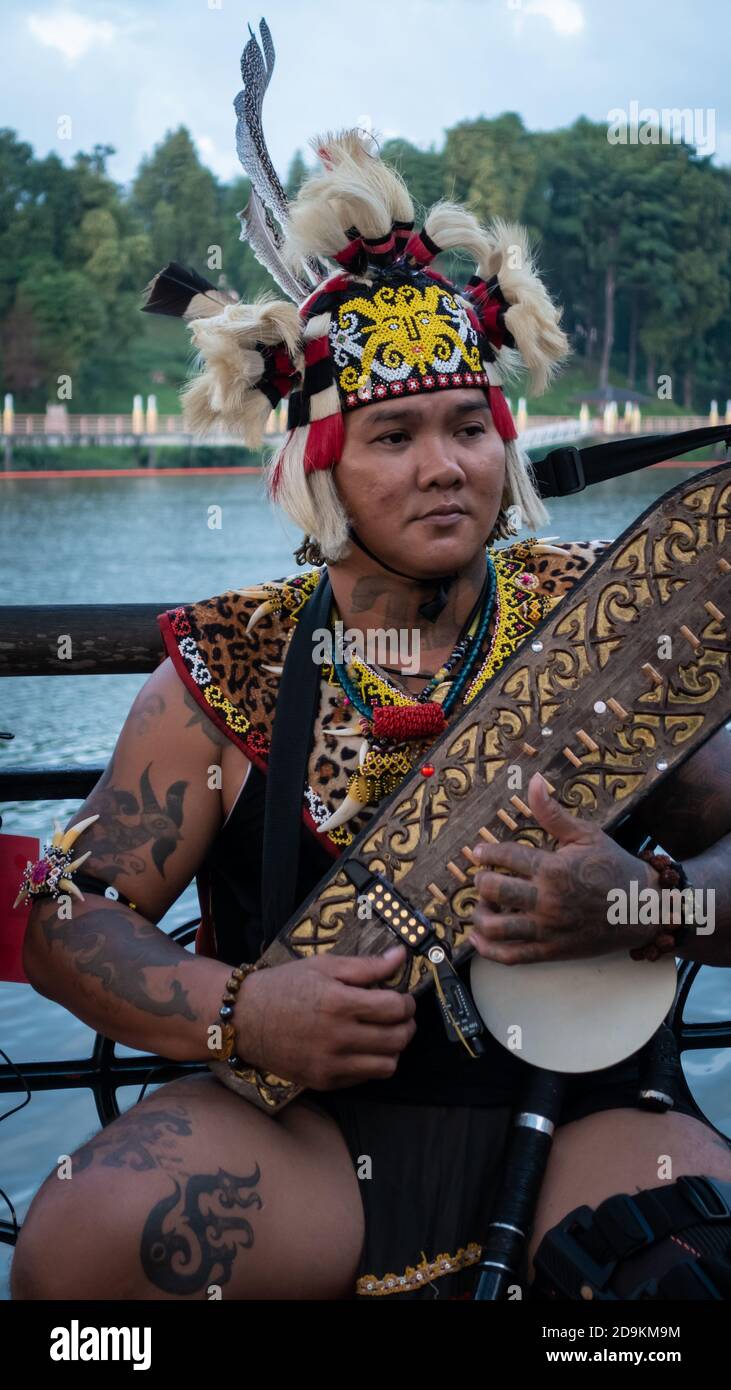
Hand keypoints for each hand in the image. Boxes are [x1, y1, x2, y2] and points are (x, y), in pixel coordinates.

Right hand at [233, 944, 416, 1089]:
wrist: (244, 1018)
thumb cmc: (284, 986)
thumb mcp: (324, 966)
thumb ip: (366, 965)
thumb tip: (401, 956)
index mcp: (339, 1003)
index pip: (395, 1009)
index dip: (407, 1002)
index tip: (403, 997)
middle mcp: (337, 1037)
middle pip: (397, 1039)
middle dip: (407, 1025)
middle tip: (399, 1015)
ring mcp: (330, 1064)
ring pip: (387, 1065)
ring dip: (393, 1048)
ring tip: (383, 1033)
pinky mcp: (324, 1081)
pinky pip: (364, 1078)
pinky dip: (371, 1063)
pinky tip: (362, 1046)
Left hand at [469, 773, 658, 964]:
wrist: (644, 909)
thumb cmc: (615, 868)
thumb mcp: (587, 835)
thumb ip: (553, 813)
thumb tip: (534, 782)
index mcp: (553, 869)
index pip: (504, 857)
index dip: (486, 853)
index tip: (479, 852)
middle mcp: (546, 900)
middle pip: (492, 891)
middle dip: (481, 882)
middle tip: (483, 877)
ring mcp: (548, 929)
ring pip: (494, 926)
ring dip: (479, 914)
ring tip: (482, 906)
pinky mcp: (551, 951)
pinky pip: (510, 956)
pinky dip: (487, 949)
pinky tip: (478, 938)